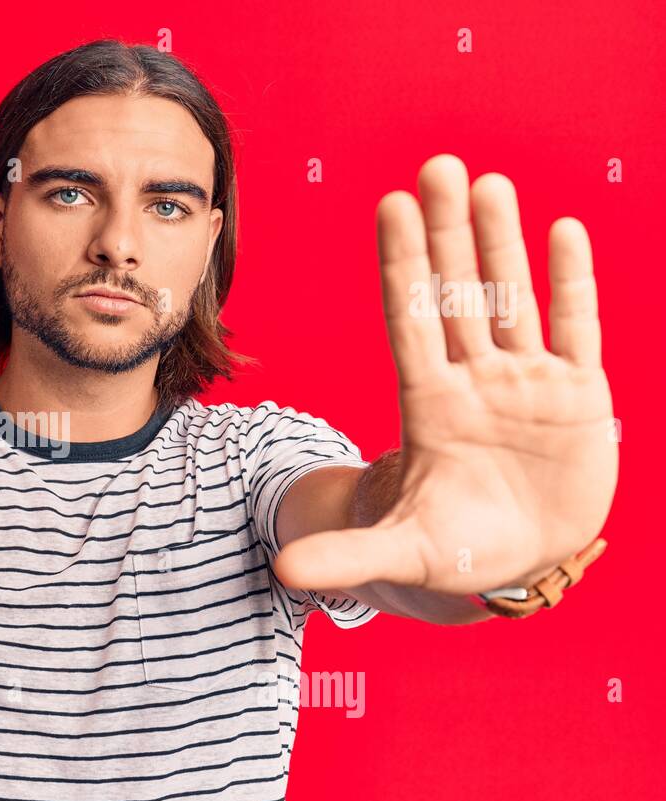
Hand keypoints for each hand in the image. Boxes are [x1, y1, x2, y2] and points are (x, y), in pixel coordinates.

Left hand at [276, 154, 616, 595]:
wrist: (518, 562)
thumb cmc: (455, 550)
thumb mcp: (401, 554)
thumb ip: (346, 557)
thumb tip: (281, 573)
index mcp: (428, 406)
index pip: (410, 320)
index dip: (402, 266)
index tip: (389, 206)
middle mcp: (474, 380)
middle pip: (456, 293)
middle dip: (446, 234)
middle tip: (435, 166)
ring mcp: (527, 384)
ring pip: (513, 300)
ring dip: (504, 244)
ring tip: (489, 184)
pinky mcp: (579, 396)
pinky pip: (578, 330)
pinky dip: (572, 285)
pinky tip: (562, 231)